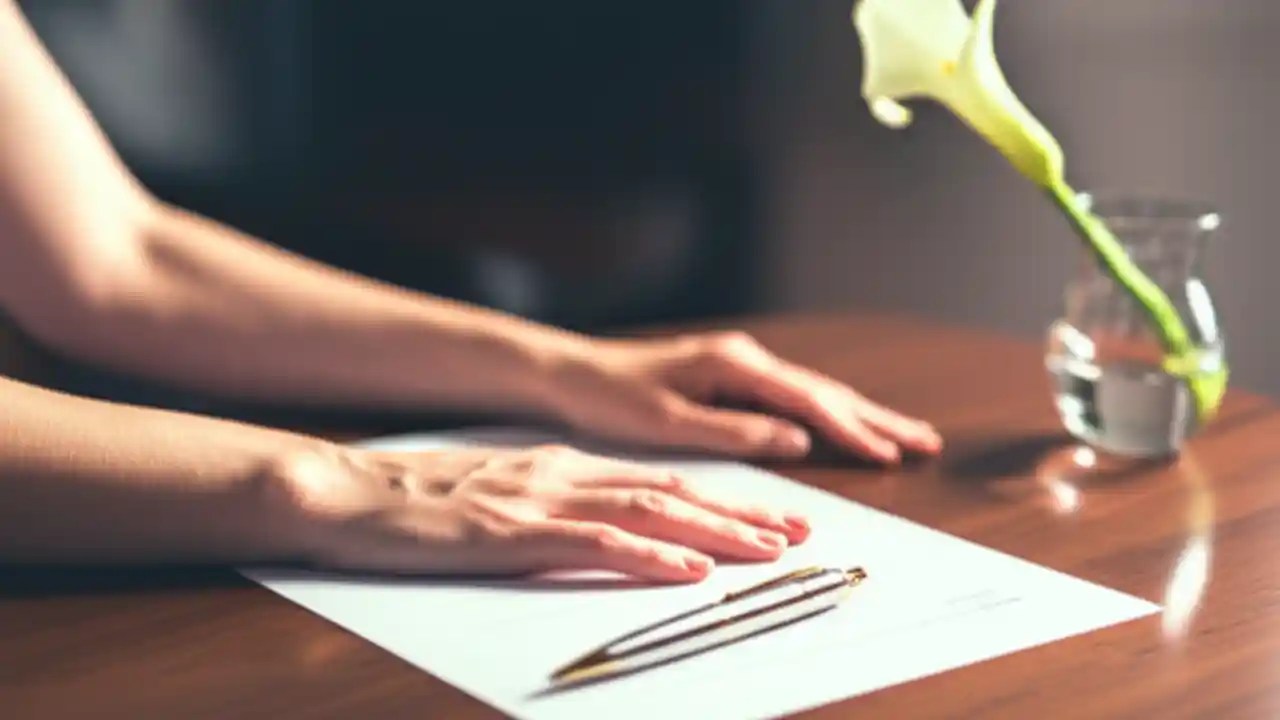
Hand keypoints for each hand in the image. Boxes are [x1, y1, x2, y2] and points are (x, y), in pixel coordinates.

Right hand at [279, 443, 809, 581]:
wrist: (342, 492)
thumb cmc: (412, 504)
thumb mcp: (495, 497)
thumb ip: (550, 509)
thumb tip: (603, 532)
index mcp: (559, 467)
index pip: (658, 481)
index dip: (721, 500)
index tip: (771, 518)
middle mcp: (561, 474)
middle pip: (670, 490)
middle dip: (741, 512)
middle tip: (799, 532)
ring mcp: (539, 500)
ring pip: (648, 510)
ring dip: (714, 530)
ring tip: (768, 549)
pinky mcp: (511, 532)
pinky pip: (594, 544)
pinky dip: (648, 555)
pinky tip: (686, 569)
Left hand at [547, 331, 941, 462]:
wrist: (572, 373)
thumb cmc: (612, 398)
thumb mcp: (670, 422)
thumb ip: (737, 430)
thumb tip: (799, 440)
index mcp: (735, 364)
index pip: (809, 401)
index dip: (853, 430)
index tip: (892, 454)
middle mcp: (745, 358)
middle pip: (825, 390)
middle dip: (876, 418)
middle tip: (927, 442)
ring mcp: (740, 365)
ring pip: (813, 392)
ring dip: (859, 415)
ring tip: (904, 435)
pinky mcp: (731, 377)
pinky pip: (793, 396)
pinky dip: (827, 413)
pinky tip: (844, 425)